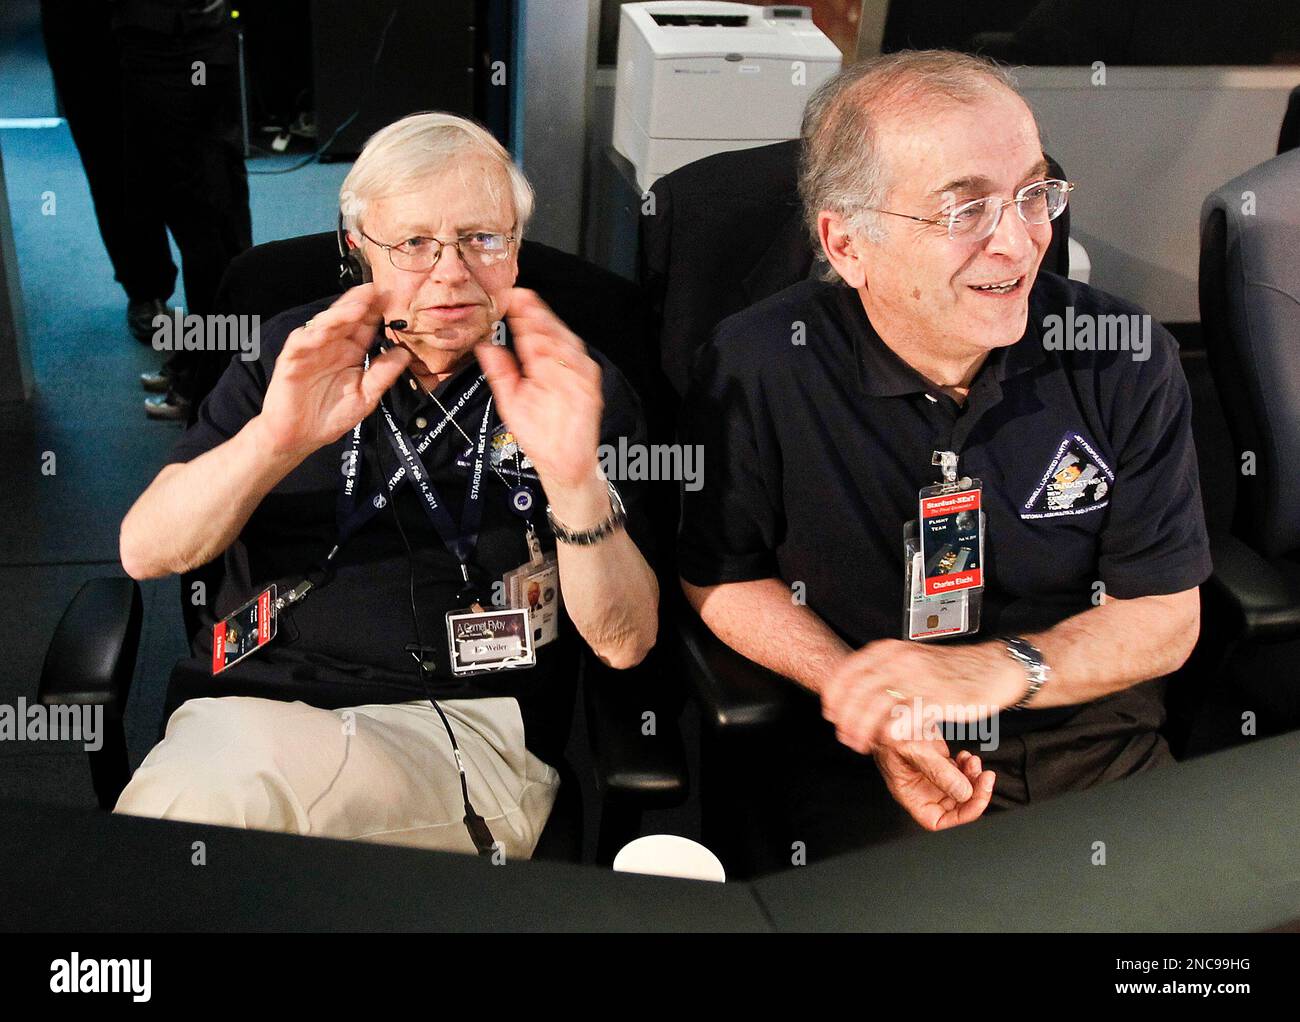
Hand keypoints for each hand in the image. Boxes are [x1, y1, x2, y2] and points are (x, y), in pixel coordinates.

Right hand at [256, 285, 410, 459]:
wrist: (299, 437)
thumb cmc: (329, 416)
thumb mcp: (366, 396)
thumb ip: (383, 374)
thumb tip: (405, 354)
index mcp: (350, 352)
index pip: (365, 326)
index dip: (378, 313)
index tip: (394, 300)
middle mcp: (331, 346)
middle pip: (347, 318)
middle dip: (361, 303)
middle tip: (377, 290)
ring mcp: (311, 350)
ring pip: (325, 325)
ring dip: (340, 313)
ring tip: (358, 305)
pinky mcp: (291, 360)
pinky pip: (300, 343)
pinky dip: (312, 335)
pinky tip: (325, 330)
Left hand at [475, 288, 603, 493]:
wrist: (561, 464)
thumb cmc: (541, 435)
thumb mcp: (511, 400)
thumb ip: (500, 372)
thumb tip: (485, 345)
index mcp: (542, 365)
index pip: (532, 332)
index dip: (521, 312)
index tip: (506, 297)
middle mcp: (561, 367)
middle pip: (550, 331)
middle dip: (534, 314)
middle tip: (518, 298)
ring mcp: (576, 377)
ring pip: (565, 344)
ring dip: (548, 328)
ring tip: (530, 315)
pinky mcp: (587, 390)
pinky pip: (578, 367)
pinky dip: (565, 355)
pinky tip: (549, 345)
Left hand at [821, 639, 1021, 754]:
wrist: (993, 669)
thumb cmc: (951, 670)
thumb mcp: (912, 660)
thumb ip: (885, 673)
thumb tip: (855, 693)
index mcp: (891, 650)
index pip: (850, 670)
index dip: (835, 695)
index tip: (830, 713)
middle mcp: (901, 661)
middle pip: (859, 691)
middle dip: (846, 718)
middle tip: (842, 735)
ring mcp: (919, 679)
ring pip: (877, 707)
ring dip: (863, 730)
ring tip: (859, 744)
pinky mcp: (938, 699)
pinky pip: (905, 718)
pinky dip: (892, 732)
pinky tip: (888, 741)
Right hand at [874, 740, 995, 830]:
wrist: (889, 707)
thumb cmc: (888, 728)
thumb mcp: (913, 750)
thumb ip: (939, 772)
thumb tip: (965, 793)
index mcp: (909, 794)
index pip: (936, 821)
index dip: (959, 816)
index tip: (973, 800)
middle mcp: (921, 788)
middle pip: (954, 805)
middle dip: (973, 792)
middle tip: (983, 777)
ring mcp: (931, 773)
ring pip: (961, 788)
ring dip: (973, 778)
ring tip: (973, 762)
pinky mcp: (938, 759)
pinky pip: (960, 772)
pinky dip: (968, 766)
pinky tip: (965, 756)